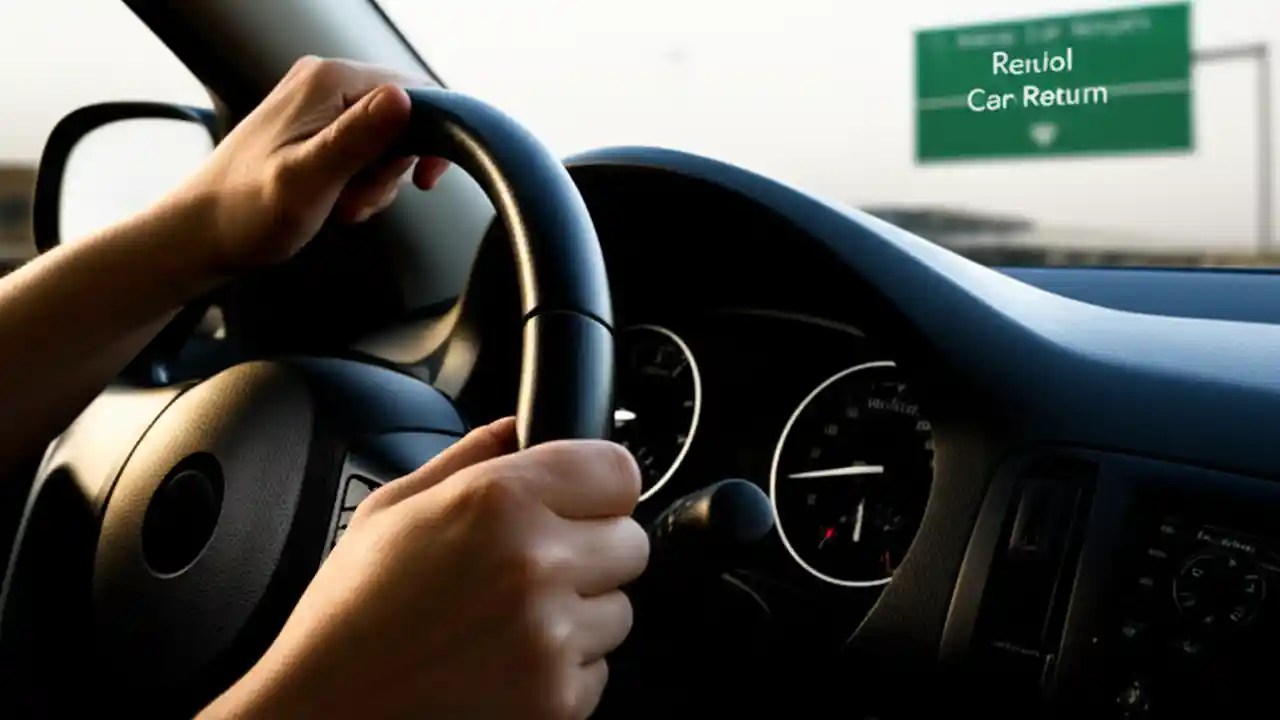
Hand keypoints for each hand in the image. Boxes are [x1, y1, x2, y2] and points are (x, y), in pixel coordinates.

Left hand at [170, 56, 448, 274]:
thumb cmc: (245, 213)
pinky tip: (336, 200)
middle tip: (360, 199)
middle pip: (405, 118)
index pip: (416, 92)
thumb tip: (405, 100)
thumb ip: (357, 139)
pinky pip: (365, 150)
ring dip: (377, 181)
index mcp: (328, 82)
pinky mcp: (315, 128)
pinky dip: (361, 182)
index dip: (432, 139)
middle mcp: (325, 82)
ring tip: (342, 204)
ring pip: (388, 140)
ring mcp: (319, 105)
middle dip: (395, 167)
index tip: (423, 181)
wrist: (201, 235)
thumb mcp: (309, 179)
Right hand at [201, 418, 648, 719]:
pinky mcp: (557, 700)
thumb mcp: (391, 510)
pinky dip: (562, 671)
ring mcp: (550, 638)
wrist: (322, 716)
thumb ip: (468, 457)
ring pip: (619, 610)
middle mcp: (535, 565)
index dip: (599, 486)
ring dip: (580, 615)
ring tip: (506, 622)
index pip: (618, 471)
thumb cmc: (347, 618)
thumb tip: (516, 428)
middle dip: (592, 552)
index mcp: (498, 501)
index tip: (581, 501)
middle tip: (532, 569)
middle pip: (631, 542)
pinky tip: (503, 664)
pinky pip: (598, 671)